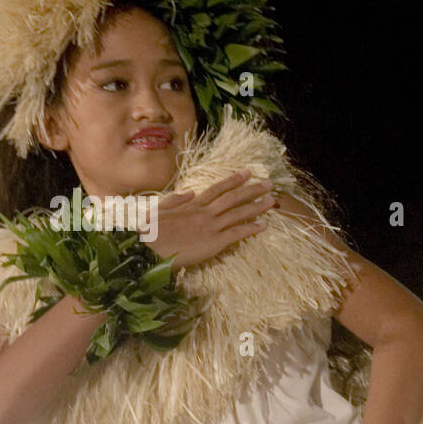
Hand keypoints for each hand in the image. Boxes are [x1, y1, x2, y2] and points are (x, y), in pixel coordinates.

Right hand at [147, 169, 277, 270]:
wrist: (149, 251)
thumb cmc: (150, 233)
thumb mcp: (159, 210)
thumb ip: (175, 200)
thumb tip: (190, 192)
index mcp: (192, 205)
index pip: (217, 189)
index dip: (233, 180)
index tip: (247, 172)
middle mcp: (205, 213)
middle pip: (233, 198)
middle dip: (252, 189)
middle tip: (269, 183)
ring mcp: (211, 227)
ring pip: (239, 213)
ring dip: (257, 206)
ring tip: (273, 201)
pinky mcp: (215, 242)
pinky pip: (237, 233)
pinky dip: (251, 228)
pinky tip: (264, 226)